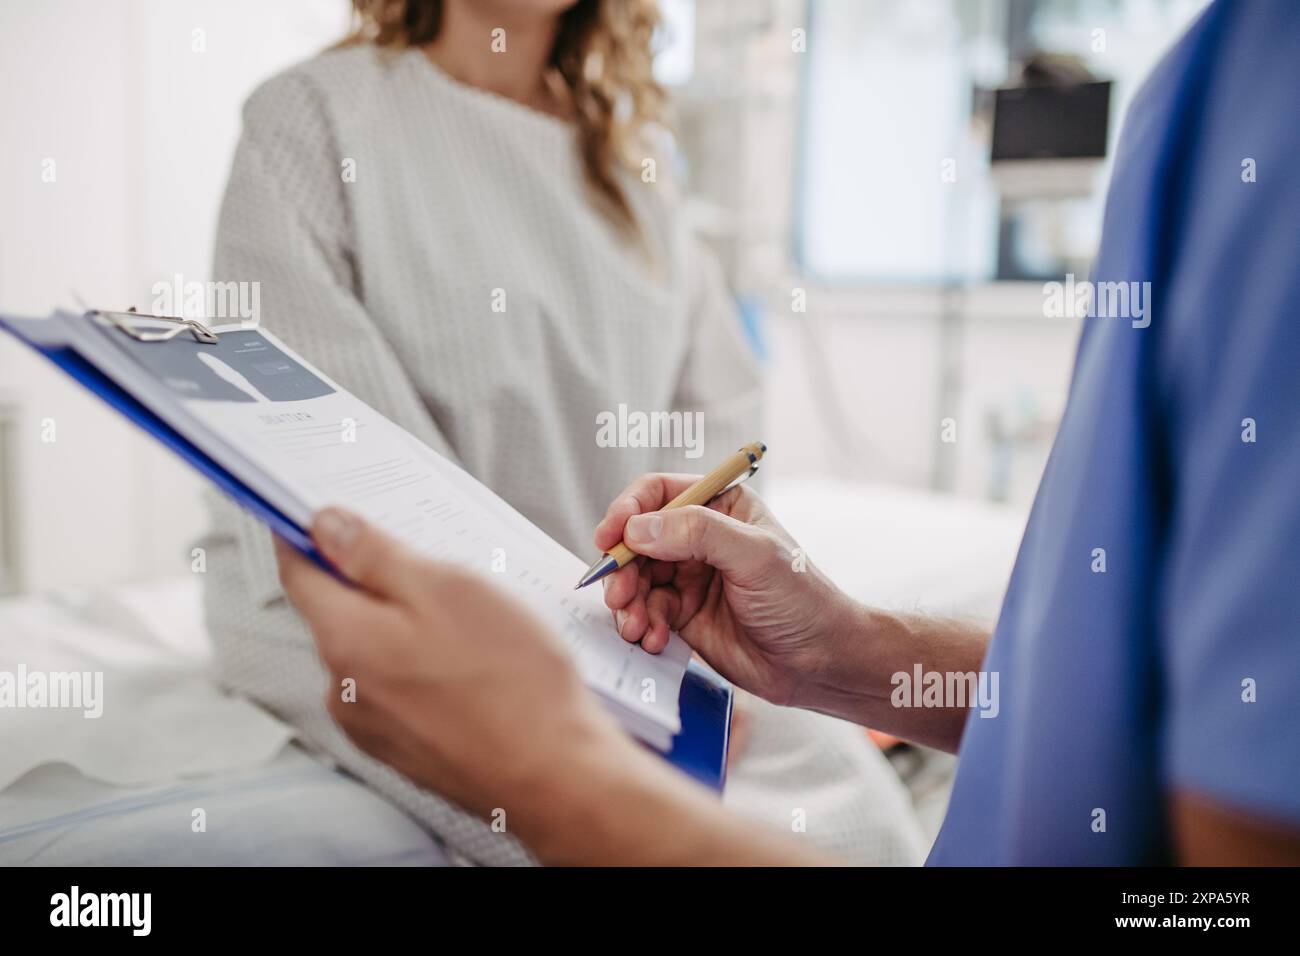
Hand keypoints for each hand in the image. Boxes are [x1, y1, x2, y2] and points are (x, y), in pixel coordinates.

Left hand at [275, 507, 632, 826]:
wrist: (557, 776)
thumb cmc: (511, 679)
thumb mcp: (448, 589)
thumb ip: (375, 555)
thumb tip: (324, 525)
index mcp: (345, 640)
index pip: (300, 571)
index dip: (308, 533)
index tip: (325, 509)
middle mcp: (342, 689)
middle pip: (340, 612)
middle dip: (376, 581)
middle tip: (439, 564)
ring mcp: (371, 726)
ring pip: (374, 651)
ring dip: (407, 627)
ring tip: (473, 624)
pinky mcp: (405, 749)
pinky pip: (399, 688)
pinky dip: (424, 667)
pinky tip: (474, 666)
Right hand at [596, 475, 852, 706]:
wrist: (819, 663)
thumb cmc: (802, 600)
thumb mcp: (754, 556)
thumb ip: (697, 533)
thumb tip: (637, 528)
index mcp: (720, 506)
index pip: (658, 494)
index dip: (627, 511)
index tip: (609, 538)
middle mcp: (699, 537)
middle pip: (637, 539)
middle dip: (622, 567)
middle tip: (618, 595)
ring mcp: (689, 576)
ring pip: (636, 579)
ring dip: (628, 603)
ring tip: (635, 627)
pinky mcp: (683, 614)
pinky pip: (646, 612)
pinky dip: (642, 626)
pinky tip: (654, 641)